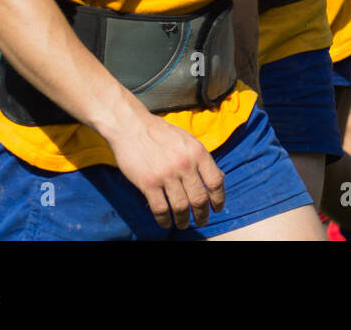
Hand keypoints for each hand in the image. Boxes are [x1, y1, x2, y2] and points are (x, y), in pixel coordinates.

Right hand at [107, 112, 225, 229]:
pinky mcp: (148, 183)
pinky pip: (160, 208)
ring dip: (183, 220)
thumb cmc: (161, 133)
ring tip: (183, 224)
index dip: (218, 199)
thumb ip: (201, 159)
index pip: (215, 182)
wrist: (131, 126)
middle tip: (201, 221)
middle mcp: (184, 164)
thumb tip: (219, 178)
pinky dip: (164, 219)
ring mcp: (166, 175)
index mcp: (198, 152)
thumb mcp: (188, 140)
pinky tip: (165, 222)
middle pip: (199, 198)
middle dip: (202, 215)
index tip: (217, 208)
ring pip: (181, 207)